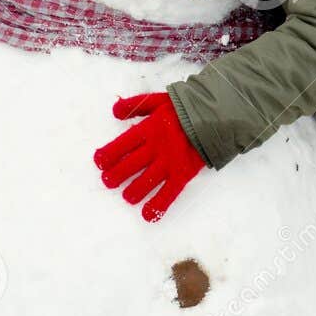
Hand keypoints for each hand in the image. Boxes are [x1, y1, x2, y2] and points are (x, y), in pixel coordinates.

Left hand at [93, 92, 205, 222]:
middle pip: (130, 166)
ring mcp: (170, 163)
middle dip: (115, 176)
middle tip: (108, 181)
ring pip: (146, 182)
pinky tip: (148, 215)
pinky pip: (169, 193)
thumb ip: (136, 105)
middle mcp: (156, 148)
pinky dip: (158, 206)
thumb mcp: (158, 100)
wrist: (216, 116)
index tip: (99, 162)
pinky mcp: (183, 174)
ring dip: (133, 192)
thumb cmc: (185, 109)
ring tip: (127, 196)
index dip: (108, 155)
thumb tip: (115, 112)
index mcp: (149, 129)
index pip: (122, 145)